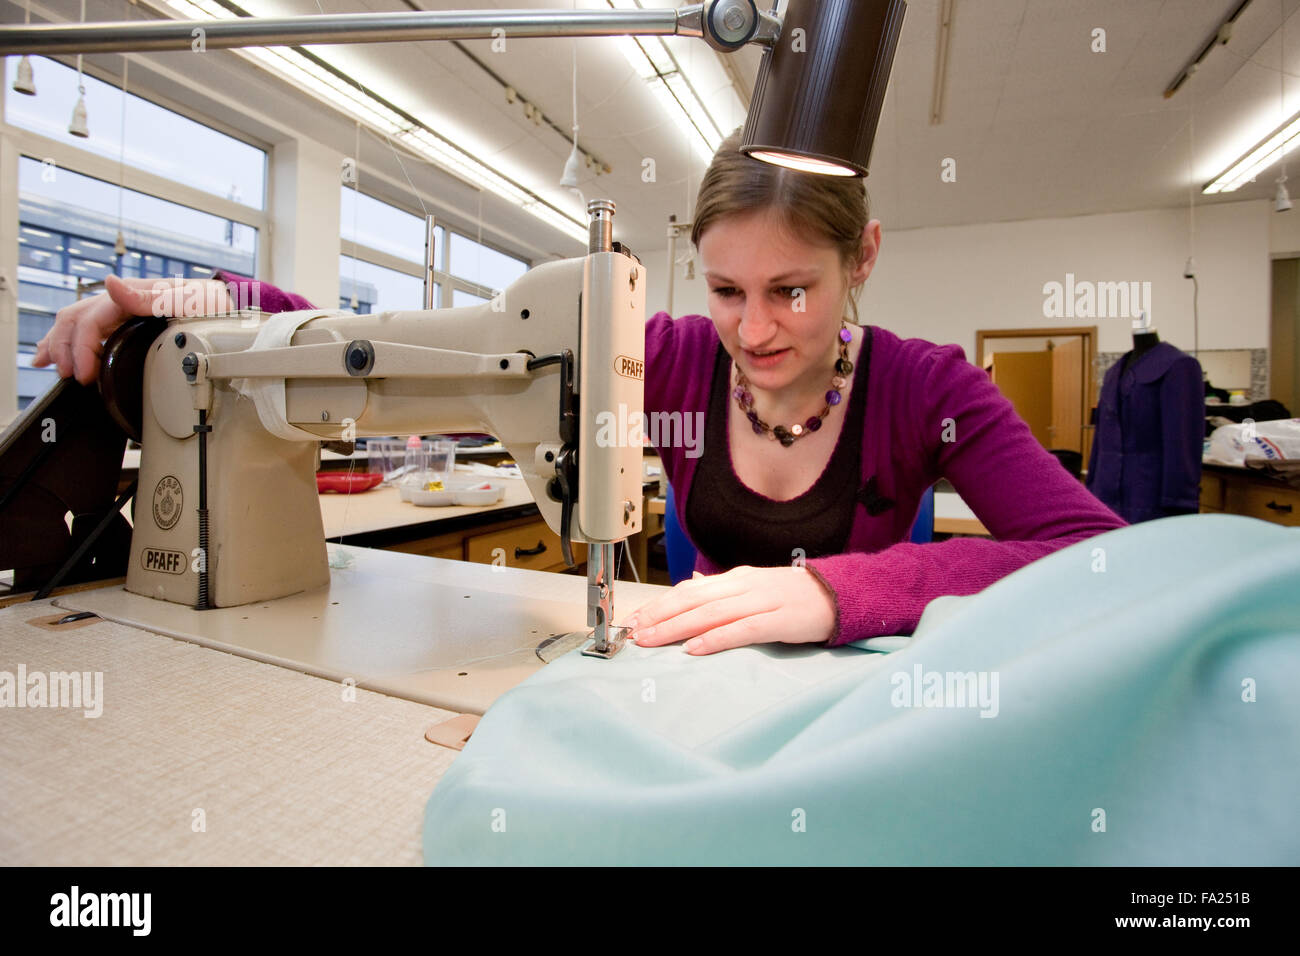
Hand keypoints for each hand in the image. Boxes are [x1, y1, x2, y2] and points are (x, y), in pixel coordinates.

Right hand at [32, 275, 232, 384]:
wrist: (231, 305)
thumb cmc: (213, 302)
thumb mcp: (188, 298)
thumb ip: (149, 296)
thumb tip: (111, 285)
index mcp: (131, 293)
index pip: (90, 319)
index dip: (81, 347)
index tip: (83, 374)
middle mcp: (122, 300)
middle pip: (75, 319)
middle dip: (63, 347)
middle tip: (68, 375)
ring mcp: (123, 310)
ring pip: (76, 322)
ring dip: (59, 343)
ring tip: (49, 364)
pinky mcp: (127, 321)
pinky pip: (91, 329)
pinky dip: (71, 342)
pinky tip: (64, 356)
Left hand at [624, 565, 835, 655]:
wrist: (840, 594)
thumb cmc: (794, 595)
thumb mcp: (754, 587)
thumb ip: (722, 589)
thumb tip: (690, 583)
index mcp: (736, 578)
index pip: (688, 590)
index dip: (659, 604)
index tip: (634, 619)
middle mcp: (744, 585)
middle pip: (693, 599)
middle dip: (659, 615)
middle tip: (632, 632)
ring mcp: (762, 600)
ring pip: (711, 612)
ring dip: (677, 626)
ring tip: (652, 640)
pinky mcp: (780, 620)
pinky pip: (743, 629)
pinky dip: (716, 638)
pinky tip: (695, 648)